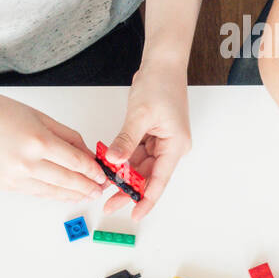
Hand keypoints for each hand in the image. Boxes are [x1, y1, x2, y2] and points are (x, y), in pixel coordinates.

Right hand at [0, 87, 105, 199]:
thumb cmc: (3, 112)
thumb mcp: (43, 119)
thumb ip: (69, 138)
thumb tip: (88, 155)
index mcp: (38, 141)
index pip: (76, 162)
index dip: (93, 172)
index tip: (102, 175)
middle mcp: (26, 163)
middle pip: (67, 180)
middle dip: (87, 187)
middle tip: (98, 190)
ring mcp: (15, 177)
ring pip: (52, 192)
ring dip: (72, 194)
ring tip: (85, 195)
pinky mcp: (6, 185)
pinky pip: (36, 193)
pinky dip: (53, 194)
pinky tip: (64, 193)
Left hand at [102, 61, 190, 219]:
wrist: (163, 63)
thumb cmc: (160, 84)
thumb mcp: (141, 114)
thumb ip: (127, 140)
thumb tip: (115, 161)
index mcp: (175, 145)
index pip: (159, 180)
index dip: (146, 199)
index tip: (134, 214)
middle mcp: (170, 147)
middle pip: (148, 176)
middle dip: (128, 189)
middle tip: (108, 202)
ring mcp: (160, 141)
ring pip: (139, 165)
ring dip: (123, 174)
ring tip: (103, 186)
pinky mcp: (150, 134)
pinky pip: (135, 152)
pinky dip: (122, 159)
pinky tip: (108, 166)